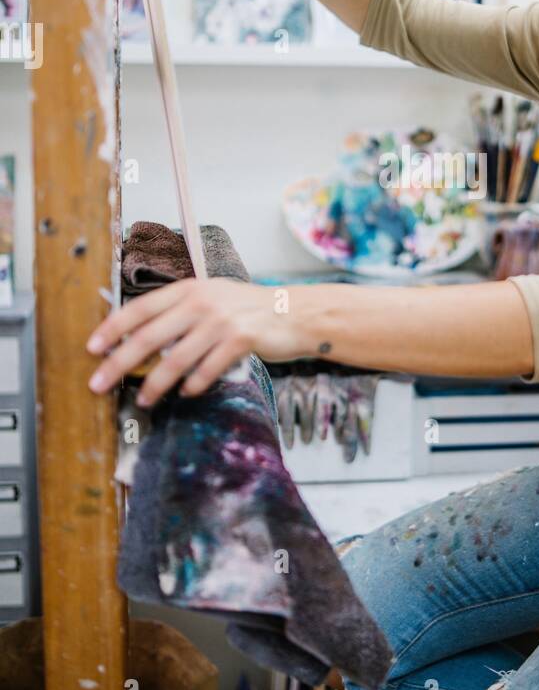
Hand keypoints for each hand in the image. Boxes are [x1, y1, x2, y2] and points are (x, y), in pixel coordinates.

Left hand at [85, 278, 300, 406]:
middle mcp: (202, 302)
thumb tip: (141, 338)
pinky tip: (186, 393)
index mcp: (189, 289)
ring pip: (175, 359)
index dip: (113, 328)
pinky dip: (193, 385)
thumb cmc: (248, 309)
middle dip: (119, 363)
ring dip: (155, 384)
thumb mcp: (211, 298)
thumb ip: (180, 312)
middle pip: (149, 336)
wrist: (293, 312)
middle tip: (100, 383)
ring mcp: (221, 321)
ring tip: (143, 400)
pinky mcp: (240, 340)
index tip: (93, 348)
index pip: (140, 308)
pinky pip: (206, 370)